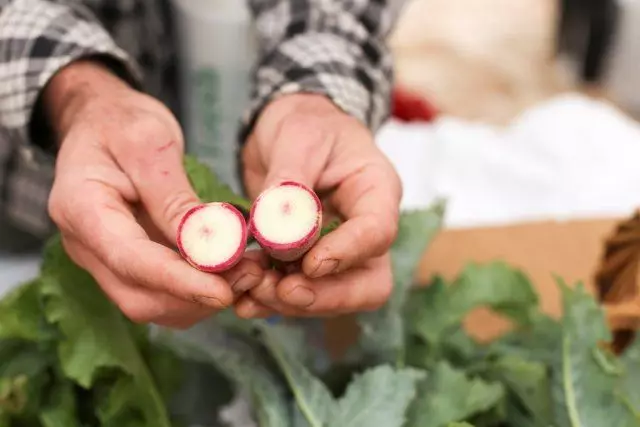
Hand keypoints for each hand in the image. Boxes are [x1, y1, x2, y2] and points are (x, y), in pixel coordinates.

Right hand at [46, 60, 264, 328]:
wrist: (103, 122)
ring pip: (152, 304)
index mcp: (81, 207)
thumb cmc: (121, 123)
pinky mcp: (127, 265)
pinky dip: (197, 292)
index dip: (179, 281)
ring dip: (202, 299)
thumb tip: (205, 244)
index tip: (223, 291)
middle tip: (251, 275)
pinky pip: (161, 294)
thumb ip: (172, 195)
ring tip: (249, 273)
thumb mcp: (149, 142)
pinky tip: (231, 272)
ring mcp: (104, 259)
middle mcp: (85, 245)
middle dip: (197, 295)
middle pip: (139, 295)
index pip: (130, 259)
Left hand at [236, 94, 401, 317]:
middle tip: (278, 291)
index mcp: (377, 191)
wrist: (287, 130)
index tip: (310, 264)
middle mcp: (365, 229)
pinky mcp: (310, 262)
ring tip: (249, 294)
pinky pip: (300, 292)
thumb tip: (279, 231)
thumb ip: (290, 183)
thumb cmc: (305, 123)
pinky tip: (243, 300)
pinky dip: (271, 299)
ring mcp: (340, 250)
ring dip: (291, 302)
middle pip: (367, 282)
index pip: (377, 232)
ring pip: (333, 296)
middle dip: (323, 296)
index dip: (347, 254)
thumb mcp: (298, 138)